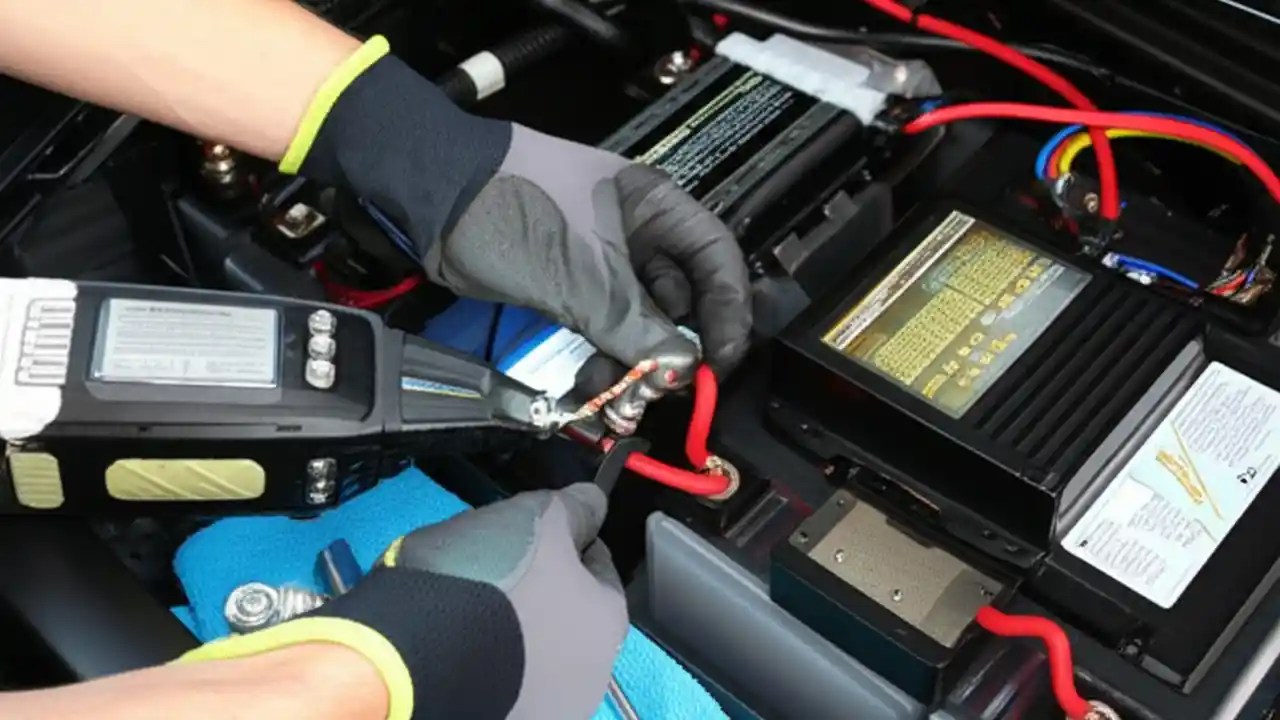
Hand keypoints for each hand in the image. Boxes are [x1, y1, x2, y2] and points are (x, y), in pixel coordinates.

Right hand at [180, 485, 625, 719]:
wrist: (406, 661)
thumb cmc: (480, 582)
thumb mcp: (534, 518)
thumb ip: (574, 508)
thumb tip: (594, 501)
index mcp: (608, 621)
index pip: (597, 563)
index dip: (566, 539)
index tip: (533, 531)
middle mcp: (590, 675)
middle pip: (565, 613)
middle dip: (537, 589)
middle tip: (492, 567)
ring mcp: (546, 706)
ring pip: (531, 651)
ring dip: (508, 631)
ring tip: (462, 609)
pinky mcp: (501, 719)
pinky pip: (497, 681)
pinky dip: (480, 664)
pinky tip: (451, 646)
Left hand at [429, 126, 752, 422]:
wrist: (430, 199)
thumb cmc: (512, 209)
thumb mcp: (582, 272)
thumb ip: (636, 325)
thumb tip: (680, 369)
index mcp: (655, 207)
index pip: (717, 260)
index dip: (728, 313)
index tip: (717, 363)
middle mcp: (638, 234)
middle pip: (682, 300)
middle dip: (674, 352)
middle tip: (661, 392)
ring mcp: (603, 263)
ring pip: (640, 324)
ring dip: (637, 366)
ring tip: (624, 402)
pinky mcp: (572, 288)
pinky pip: (604, 331)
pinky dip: (605, 361)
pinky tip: (598, 392)